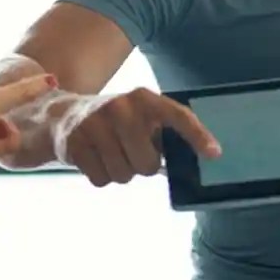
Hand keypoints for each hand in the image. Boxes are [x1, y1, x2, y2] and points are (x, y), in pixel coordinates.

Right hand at [54, 87, 220, 186]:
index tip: (215, 153)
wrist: (64, 114)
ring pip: (123, 175)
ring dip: (121, 171)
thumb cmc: (116, 122)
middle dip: (143, 165)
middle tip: (132, 152)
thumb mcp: (139, 117)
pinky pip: (101, 179)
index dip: (197, 135)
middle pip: (148, 163)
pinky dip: (101, 175)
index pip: (177, 115)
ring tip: (111, 153)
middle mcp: (120, 107)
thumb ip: (162, 134)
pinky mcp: (75, 143)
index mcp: (144, 99)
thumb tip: (191, 160)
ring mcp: (95, 124)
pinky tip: (95, 157)